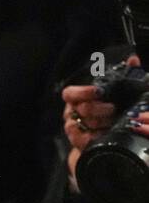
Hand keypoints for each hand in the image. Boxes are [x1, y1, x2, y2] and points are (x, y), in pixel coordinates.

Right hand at [64, 54, 143, 181]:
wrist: (112, 135)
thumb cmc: (115, 110)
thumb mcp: (124, 91)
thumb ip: (127, 74)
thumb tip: (133, 59)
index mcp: (78, 99)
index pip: (70, 93)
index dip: (82, 92)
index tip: (98, 91)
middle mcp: (73, 113)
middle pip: (80, 109)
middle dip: (98, 109)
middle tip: (113, 109)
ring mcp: (74, 129)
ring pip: (80, 125)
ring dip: (98, 123)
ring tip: (112, 123)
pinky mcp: (78, 143)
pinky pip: (82, 140)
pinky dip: (94, 137)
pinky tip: (106, 134)